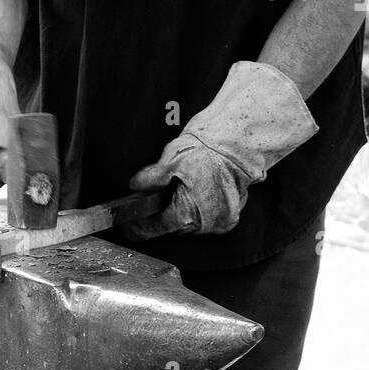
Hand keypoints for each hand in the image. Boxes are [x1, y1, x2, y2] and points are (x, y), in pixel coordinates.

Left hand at [126, 61, 317, 240]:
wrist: (240, 140)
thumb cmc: (208, 148)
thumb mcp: (171, 159)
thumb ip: (151, 178)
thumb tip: (134, 186)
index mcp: (188, 215)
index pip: (156, 229)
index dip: (139, 228)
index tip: (128, 228)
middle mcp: (206, 225)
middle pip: (174, 227)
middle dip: (161, 216)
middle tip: (148, 204)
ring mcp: (222, 221)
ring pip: (191, 223)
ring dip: (180, 212)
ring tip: (175, 192)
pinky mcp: (232, 215)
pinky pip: (207, 217)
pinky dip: (198, 208)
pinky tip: (195, 192)